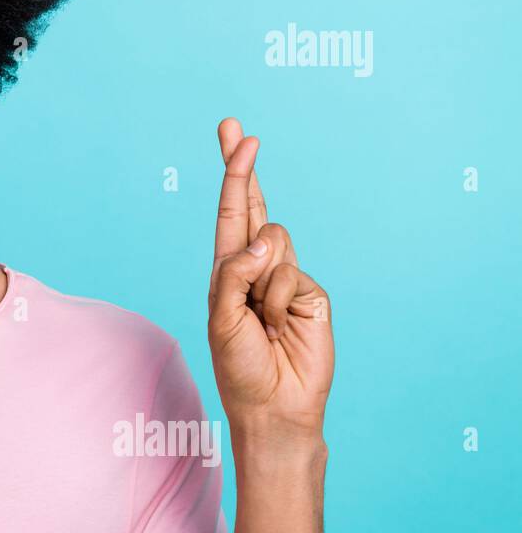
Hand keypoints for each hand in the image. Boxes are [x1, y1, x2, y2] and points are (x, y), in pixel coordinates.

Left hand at [207, 118, 333, 439]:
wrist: (274, 405)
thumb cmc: (239, 366)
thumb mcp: (220, 318)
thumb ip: (233, 274)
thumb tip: (261, 238)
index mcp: (227, 268)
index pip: (231, 212)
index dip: (234, 173)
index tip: (235, 134)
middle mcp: (256, 266)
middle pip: (254, 205)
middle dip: (243, 165)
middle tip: (236, 127)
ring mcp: (286, 277)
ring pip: (273, 242)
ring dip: (259, 280)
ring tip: (260, 319)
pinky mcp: (312, 292)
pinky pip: (290, 274)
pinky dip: (277, 300)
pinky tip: (280, 326)